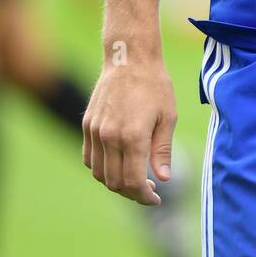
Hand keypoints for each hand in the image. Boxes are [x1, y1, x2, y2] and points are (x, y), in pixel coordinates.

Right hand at [83, 59, 176, 205]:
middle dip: (132, 193)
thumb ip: (163, 150)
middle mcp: (110, 137)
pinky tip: (118, 164)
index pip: (133, 182)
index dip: (144, 197)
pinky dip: (101, 168)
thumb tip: (163, 179)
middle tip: (148, 190)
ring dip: (115, 183)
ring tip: (134, 179)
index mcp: (133, 136)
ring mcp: (95, 131)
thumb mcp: (168, 117)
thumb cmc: (155, 85)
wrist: (129, 58)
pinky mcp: (87, 125)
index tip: (156, 198)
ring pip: (99, 173)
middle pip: (115, 182)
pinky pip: (89, 158)